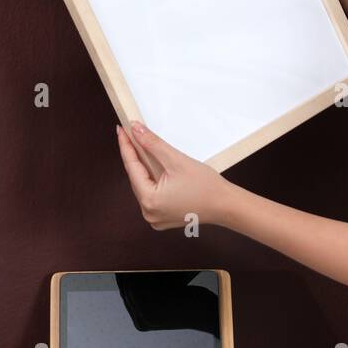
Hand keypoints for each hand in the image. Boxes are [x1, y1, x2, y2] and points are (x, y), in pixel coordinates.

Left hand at [116, 121, 230, 230]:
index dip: (125, 146)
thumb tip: (136, 130)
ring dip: (143, 168)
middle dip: (134, 156)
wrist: (226, 205)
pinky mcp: (163, 217)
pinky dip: (151, 180)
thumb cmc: (207, 187)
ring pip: (143, 186)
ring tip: (139, 147)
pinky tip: (152, 167)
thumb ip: (153, 144)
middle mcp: (148, 212)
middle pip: (136, 178)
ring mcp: (155, 218)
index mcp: (149, 200)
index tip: (121, 130)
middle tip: (129, 135)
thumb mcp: (177, 160)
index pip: (131, 167)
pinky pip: (151, 195)